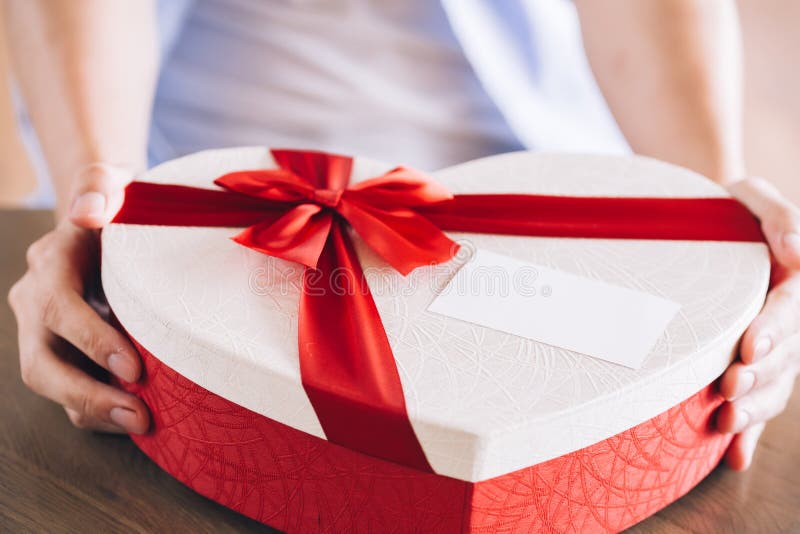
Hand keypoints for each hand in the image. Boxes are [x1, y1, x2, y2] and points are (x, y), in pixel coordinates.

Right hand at [7, 164, 148, 432]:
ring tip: (142, 425)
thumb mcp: (110, 187)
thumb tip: (88, 214)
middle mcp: (36, 302)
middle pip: (42, 362)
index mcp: (50, 263)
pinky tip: (133, 419)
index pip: (59, 307)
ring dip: (94, 410)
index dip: (92, 340)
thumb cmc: (115, 207)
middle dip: (87, 394)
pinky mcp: (61, 352)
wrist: (104, 222)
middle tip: (139, 415)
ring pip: (51, 384)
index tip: (134, 367)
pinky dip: (98, 411)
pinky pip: (68, 392)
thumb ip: (99, 191)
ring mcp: (43, 332)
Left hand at [718, 177, 799, 469]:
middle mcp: (789, 320)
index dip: (774, 329)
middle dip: (757, 376)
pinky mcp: (753, 365)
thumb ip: (778, 217)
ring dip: (754, 409)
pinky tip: (734, 456)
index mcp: (792, 281)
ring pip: (776, 385)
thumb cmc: (727, 209)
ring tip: (724, 423)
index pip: (791, 308)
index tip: (748, 346)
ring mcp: (776, 348)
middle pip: (784, 355)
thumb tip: (796, 251)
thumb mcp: (751, 197)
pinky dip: (749, 432)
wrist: (710, 228)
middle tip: (725, 389)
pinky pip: (759, 401)